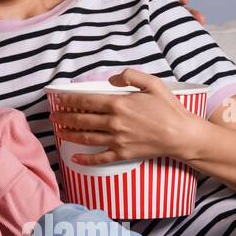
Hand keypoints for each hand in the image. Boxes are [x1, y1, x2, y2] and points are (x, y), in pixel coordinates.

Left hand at [48, 68, 203, 165]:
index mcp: (119, 104)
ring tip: (58, 132)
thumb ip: (130, 76)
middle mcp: (114, 122)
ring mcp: (117, 140)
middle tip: (52, 116)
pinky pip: (100, 158)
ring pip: (86, 137)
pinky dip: (86, 159)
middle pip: (82, 119)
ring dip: (69, 135)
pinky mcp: (123, 154)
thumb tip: (111, 79)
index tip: (58, 99)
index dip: (69, 100)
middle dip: (64, 117)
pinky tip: (75, 158)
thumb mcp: (153, 84)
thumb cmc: (169, 109)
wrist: (182, 135)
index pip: (86, 101)